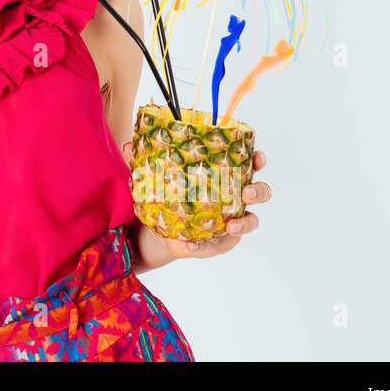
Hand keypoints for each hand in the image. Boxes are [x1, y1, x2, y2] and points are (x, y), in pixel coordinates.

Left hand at [122, 141, 270, 260]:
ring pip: (251, 220)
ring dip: (245, 222)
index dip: (257, 159)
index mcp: (224, 174)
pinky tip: (195, 244)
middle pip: (260, 191)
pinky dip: (210, 245)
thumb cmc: (167, 194)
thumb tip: (128, 145)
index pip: (249, 163)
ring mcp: (232, 220)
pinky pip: (223, 244)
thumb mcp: (155, 177)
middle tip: (246, 191)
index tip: (257, 156)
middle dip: (259, 190)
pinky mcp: (221, 242)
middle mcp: (233, 197)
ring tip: (231, 224)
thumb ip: (143, 161)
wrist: (160, 229)